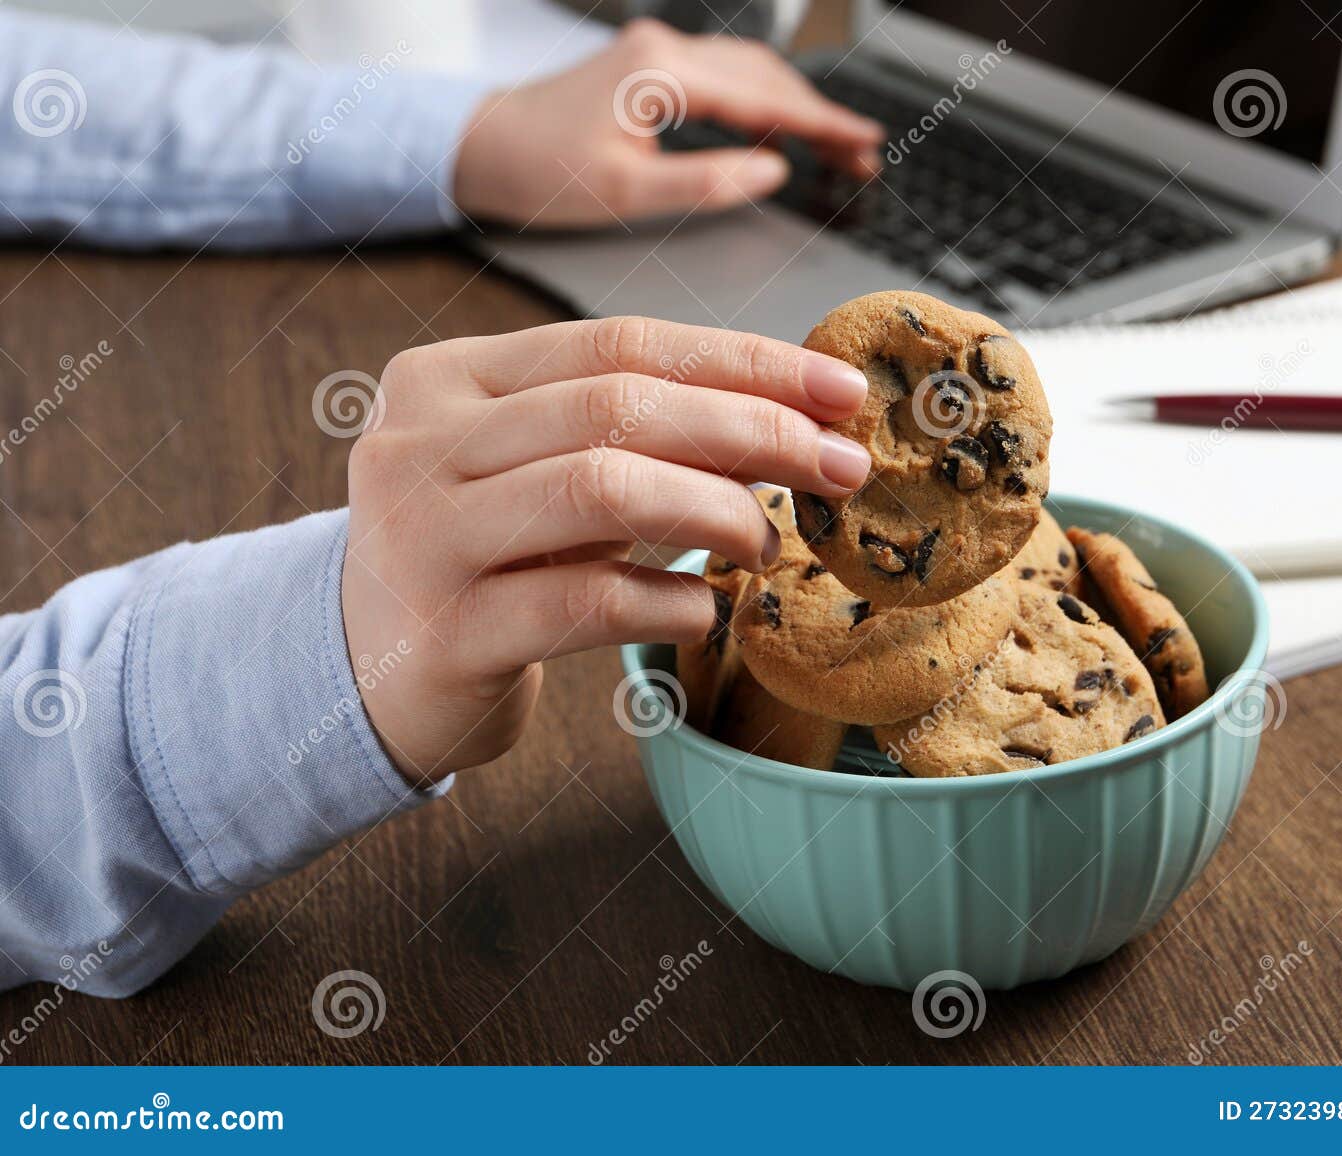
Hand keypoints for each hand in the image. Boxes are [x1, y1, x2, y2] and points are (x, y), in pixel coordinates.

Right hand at [342, 316, 870, 783]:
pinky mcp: (446, 635)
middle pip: (617, 407)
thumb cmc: (487, 558)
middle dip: (753, 430)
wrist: (370, 674)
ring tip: (766, 543)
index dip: (742, 361)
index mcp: (447, 378)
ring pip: (601, 488)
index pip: (618, 343)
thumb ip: (637, 431)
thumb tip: (801, 413)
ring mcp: (423, 539)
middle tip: (841, 466)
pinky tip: (703, 610)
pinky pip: (585, 603)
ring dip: (716, 511)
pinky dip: (667, 602)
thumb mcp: (542, 470)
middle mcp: (420, 443)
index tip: (839, 390)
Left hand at [452, 18, 881, 227]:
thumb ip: (706, 182)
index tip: (866, 146)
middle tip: (864, 157)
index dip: (823, 125)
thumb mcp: (627, 194)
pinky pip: (723, 78)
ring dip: (795, 107)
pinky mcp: (649, 68)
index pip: (765, 99)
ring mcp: (656, 54)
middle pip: (766, 75)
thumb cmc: (540, 172)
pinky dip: (761, 104)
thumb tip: (773, 172)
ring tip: (835, 150)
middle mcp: (664, 50)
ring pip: (749, 72)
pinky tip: (774, 138)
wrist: (481, 146)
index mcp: (662, 75)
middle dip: (820, 115)